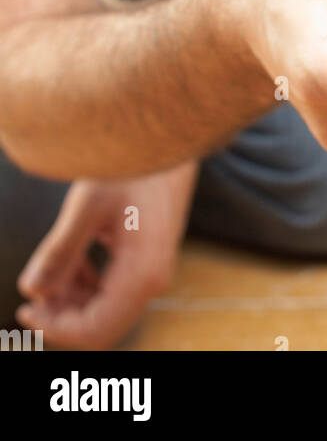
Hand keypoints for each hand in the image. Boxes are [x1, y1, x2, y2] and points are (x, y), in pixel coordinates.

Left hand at [15, 160, 198, 348]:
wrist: (168, 131)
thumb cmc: (131, 163)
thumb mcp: (88, 205)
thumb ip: (59, 252)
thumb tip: (30, 291)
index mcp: (143, 272)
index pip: (95, 329)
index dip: (56, 328)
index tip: (24, 310)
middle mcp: (153, 277)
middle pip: (102, 322)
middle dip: (62, 315)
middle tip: (29, 296)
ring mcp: (153, 266)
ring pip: (107, 306)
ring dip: (72, 298)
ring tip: (46, 271)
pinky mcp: (148, 255)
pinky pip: (115, 286)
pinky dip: (87, 282)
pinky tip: (71, 260)